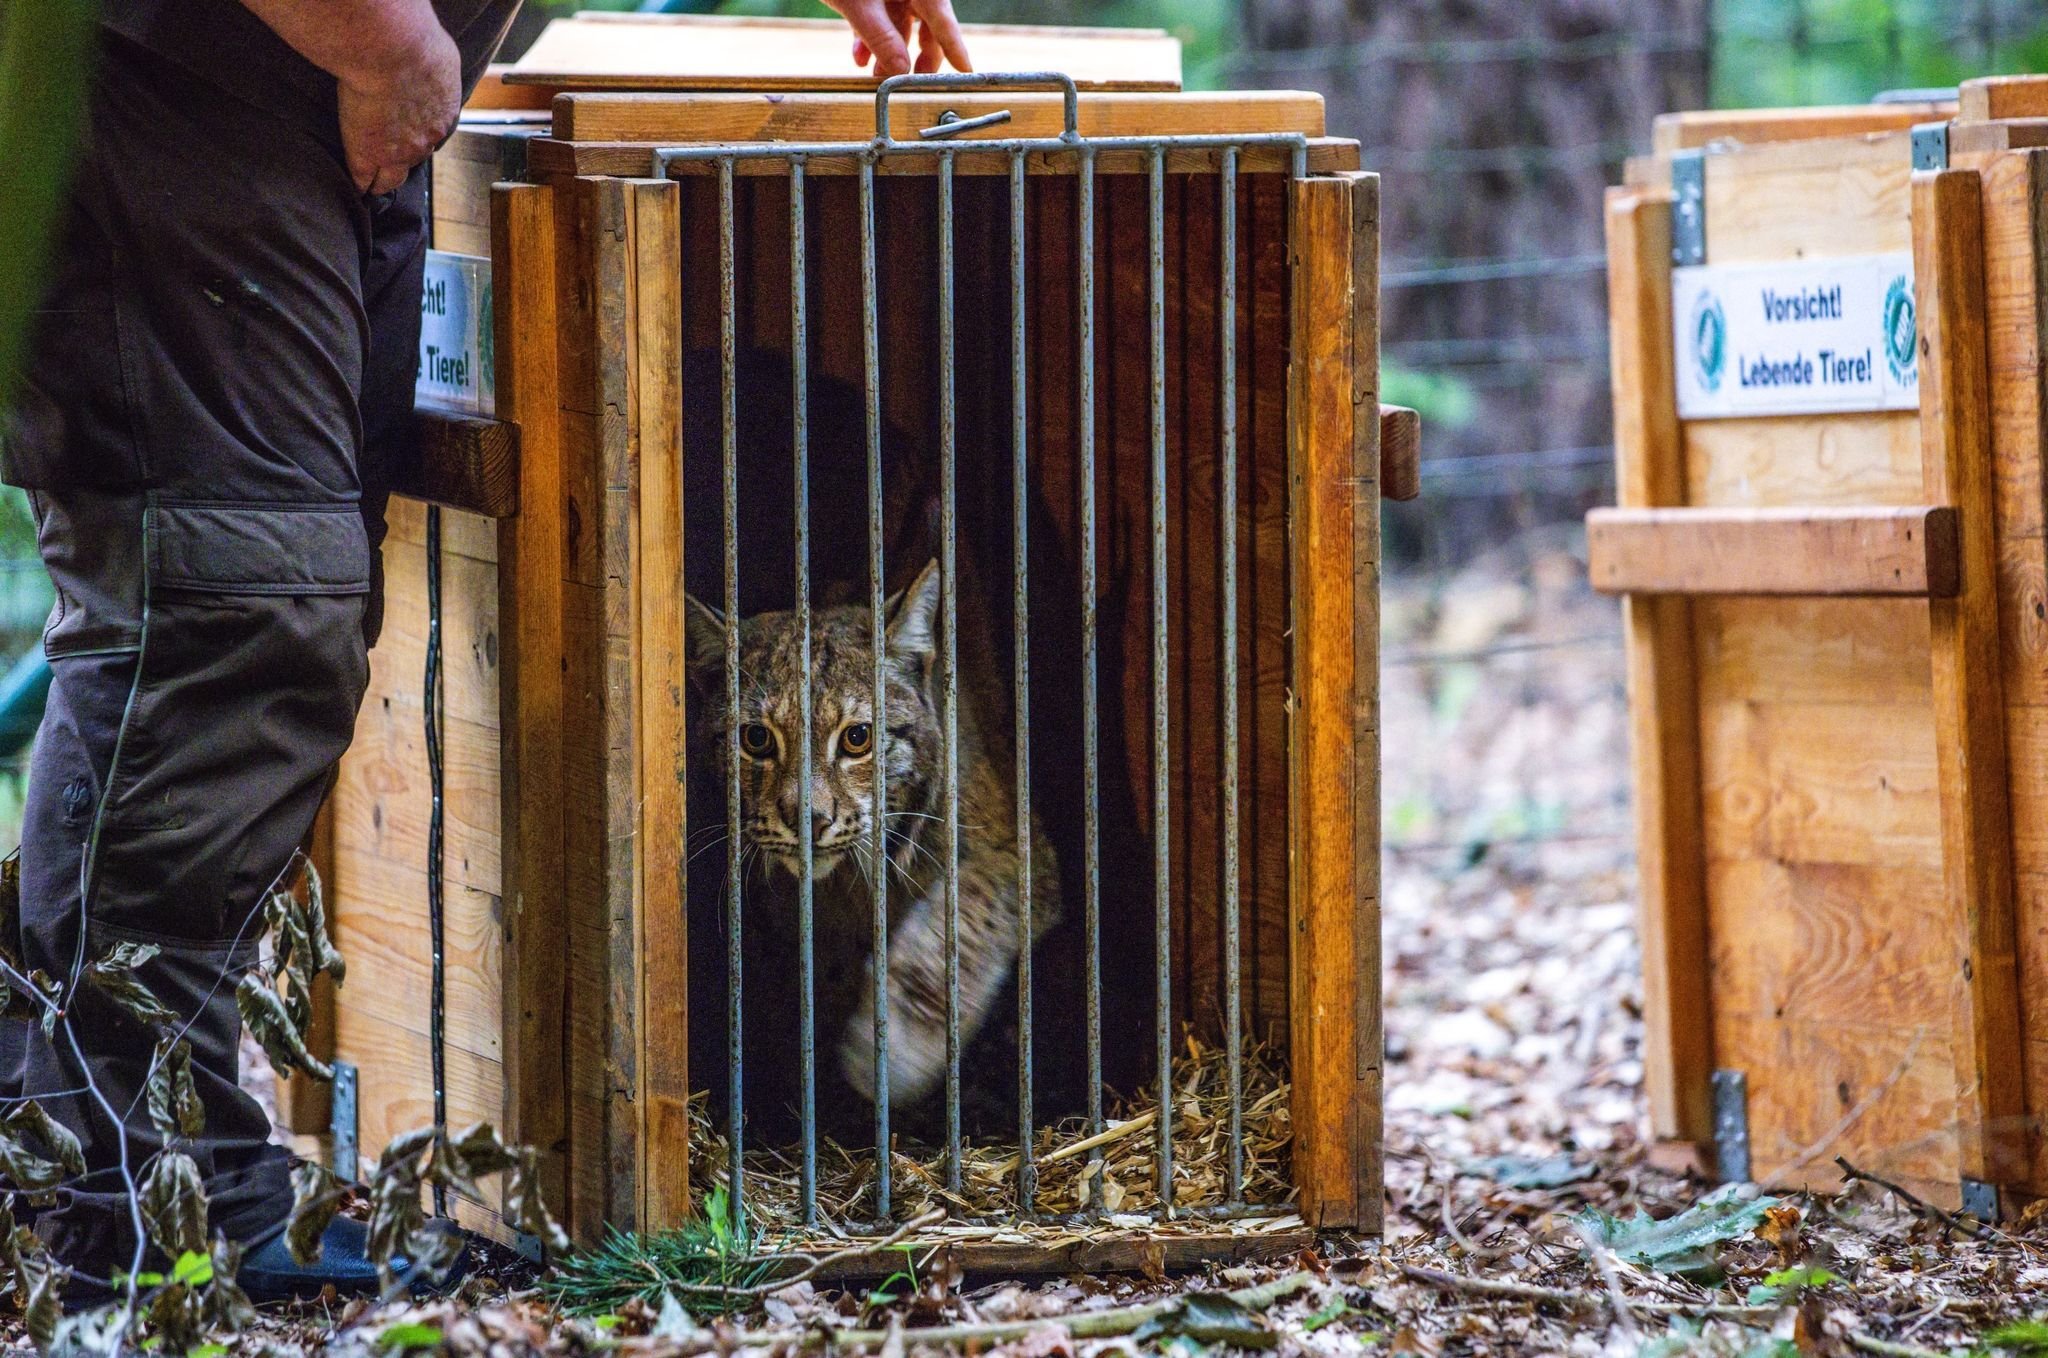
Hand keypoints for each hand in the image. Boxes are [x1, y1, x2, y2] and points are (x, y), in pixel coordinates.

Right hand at [336, 20, 460, 194]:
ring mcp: (397, 152)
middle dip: (403, 164)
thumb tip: (434, 63)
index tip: (410, 135)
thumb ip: (437, 69)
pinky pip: (363, 178)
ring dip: (382, 179)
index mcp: (444, 114)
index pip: (433, 135)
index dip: (419, 136)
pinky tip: (354, 189)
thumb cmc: (417, 43)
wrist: (392, 52)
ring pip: (391, 178)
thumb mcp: (441, 57)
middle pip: (415, 161)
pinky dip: (358, 184)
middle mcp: (426, 139)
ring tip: (372, 185)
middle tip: (391, 166)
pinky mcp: (367, 153)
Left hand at [822, 0, 970, 77]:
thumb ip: (881, 37)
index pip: (942, 18)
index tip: (967, 71)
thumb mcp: (860, 4)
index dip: (955, 47)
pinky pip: (879, 18)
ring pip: (900, 24)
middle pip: (927, 24)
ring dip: (889, 51)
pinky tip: (859, 58)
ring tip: (875, 74)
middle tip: (914, 81)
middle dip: (919, 55)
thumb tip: (902, 71)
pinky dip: (870, 37)